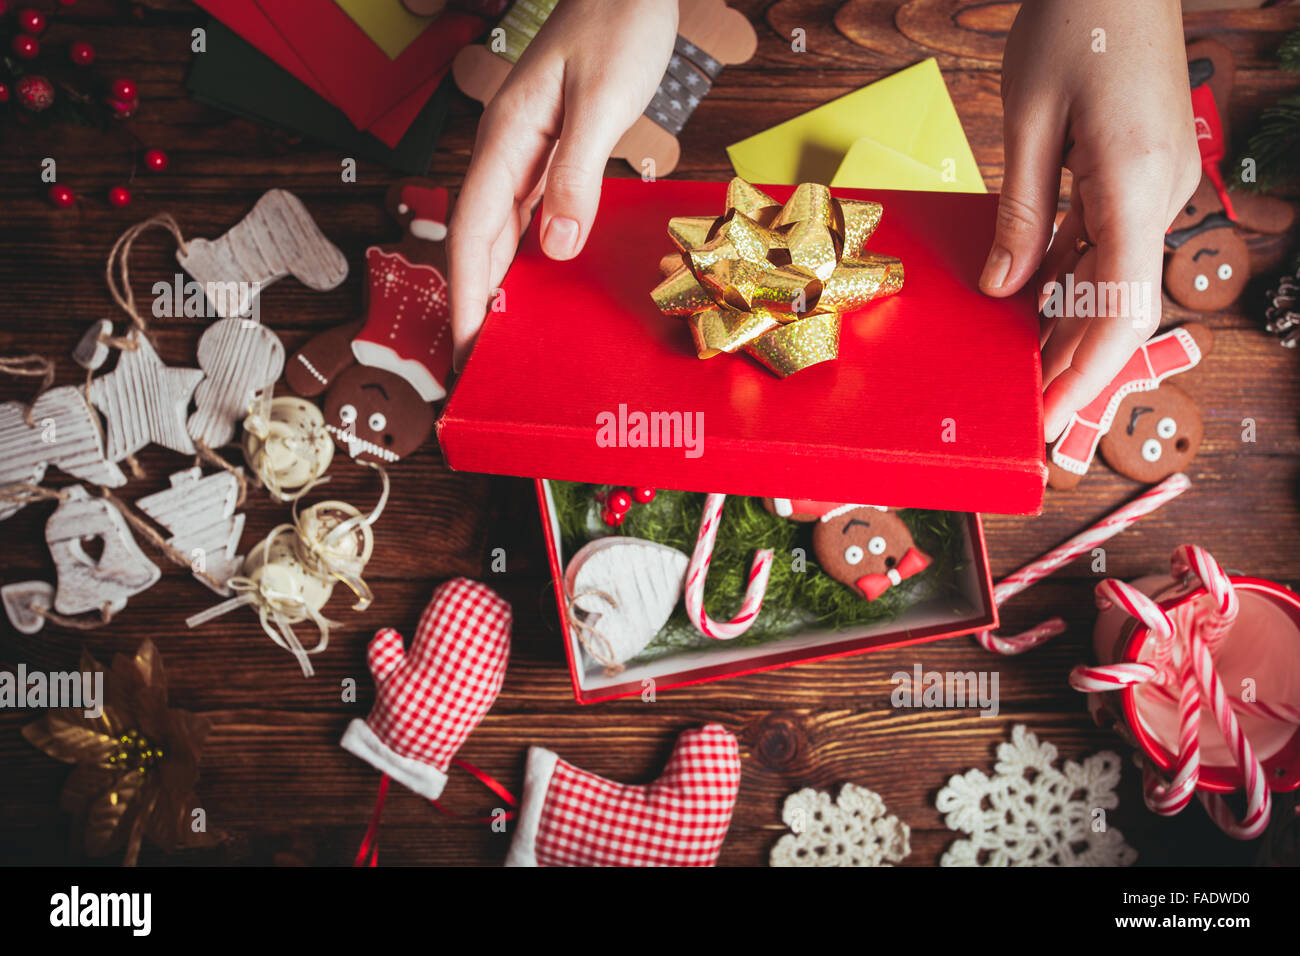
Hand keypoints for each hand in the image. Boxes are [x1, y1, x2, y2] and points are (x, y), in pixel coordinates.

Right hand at [449, 0, 678, 369]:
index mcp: (507, 138)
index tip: (465, 347)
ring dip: (496, 286)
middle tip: (476, 365)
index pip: (471, 232)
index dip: (466, 294)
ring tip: (499, 340)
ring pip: (500, 233)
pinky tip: (534, 285)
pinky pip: (529, 217)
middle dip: (473, 303)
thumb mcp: (602, 101)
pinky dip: (526, 257)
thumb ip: (577, 175)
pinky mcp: (552, 154)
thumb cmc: (618, 24)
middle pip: (477, 241)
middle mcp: (508, 151)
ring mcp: (527, 153)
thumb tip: (552, 248)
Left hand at [981, 0, 1200, 440]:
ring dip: (1069, 330)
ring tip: (1024, 376)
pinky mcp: (1138, 174)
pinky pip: (1103, 244)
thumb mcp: (1030, 121)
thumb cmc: (1075, 23)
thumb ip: (1021, 214)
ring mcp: (1154, 186)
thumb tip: (1003, 289)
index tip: (1048, 422)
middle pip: (1119, 306)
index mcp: (1136, 187)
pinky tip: (1032, 310)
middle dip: (1073, 367)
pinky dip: (1069, 282)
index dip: (1083, 376)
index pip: (1119, 310)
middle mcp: (1158, 195)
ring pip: (1111, 280)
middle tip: (1028, 416)